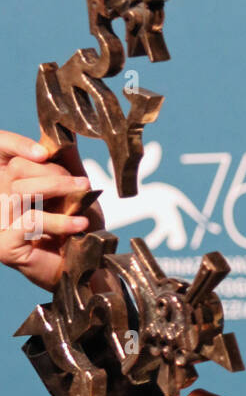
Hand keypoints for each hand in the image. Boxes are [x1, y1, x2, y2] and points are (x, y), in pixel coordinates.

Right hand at [0, 130, 104, 289]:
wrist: (87, 266)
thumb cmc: (78, 226)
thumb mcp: (74, 188)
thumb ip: (65, 160)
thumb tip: (64, 129)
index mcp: (9, 180)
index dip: (15, 144)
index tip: (43, 153)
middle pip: (16, 168)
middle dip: (52, 174)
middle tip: (81, 186)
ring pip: (21, 191)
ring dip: (58, 192)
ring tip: (84, 200)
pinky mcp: (5, 246)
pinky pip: (30, 221)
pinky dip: (58, 220)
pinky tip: (80, 225)